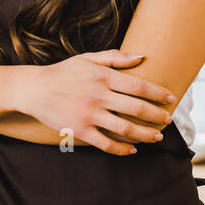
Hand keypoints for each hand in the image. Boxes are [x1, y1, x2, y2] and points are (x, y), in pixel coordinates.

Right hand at [17, 49, 175, 156]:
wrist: (34, 89)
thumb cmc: (63, 72)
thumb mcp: (88, 58)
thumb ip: (115, 57)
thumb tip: (141, 56)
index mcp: (102, 76)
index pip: (138, 85)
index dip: (158, 93)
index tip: (171, 99)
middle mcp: (98, 95)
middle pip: (136, 108)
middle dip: (156, 115)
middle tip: (167, 119)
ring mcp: (89, 114)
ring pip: (125, 128)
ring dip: (145, 134)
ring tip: (156, 136)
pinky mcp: (80, 130)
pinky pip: (107, 144)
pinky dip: (123, 149)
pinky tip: (132, 149)